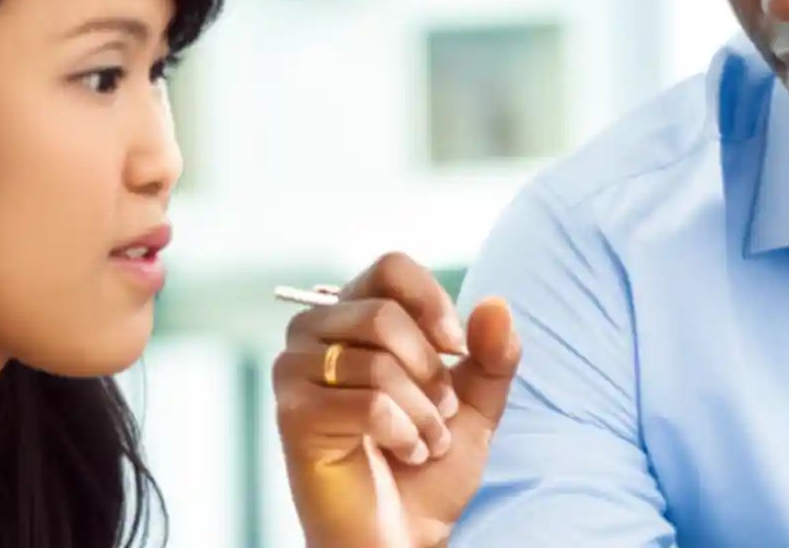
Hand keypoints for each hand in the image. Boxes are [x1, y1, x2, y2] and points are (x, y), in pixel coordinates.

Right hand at [273, 253, 521, 547]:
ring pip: (379, 363)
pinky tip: (404, 453)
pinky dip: (404, 434)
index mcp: (351, 314)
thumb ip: (491, 354)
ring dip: (423, 414)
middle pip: (384, 313)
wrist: (403, 533)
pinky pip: (368, 403)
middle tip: (441, 414)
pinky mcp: (292, 415)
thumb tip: (496, 304)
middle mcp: (313, 332)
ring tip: (425, 443)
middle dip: (431, 371)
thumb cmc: (426, 464)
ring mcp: (294, 371)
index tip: (456, 348)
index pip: (390, 268)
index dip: (433, 303)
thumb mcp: (473, 402)